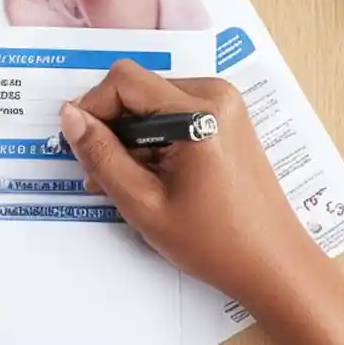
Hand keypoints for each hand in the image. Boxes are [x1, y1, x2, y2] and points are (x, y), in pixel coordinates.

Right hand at [59, 61, 316, 299]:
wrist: (273, 263)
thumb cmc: (215, 242)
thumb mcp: (144, 203)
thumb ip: (102, 155)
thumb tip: (70, 117)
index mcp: (199, 113)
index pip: (124, 81)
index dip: (92, 109)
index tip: (81, 147)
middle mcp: (216, 96)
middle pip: (138, 89)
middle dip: (112, 128)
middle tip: (101, 176)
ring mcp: (226, 105)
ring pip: (152, 101)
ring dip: (132, 136)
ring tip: (129, 182)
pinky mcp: (228, 118)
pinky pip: (174, 112)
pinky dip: (155, 138)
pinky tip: (154, 175)